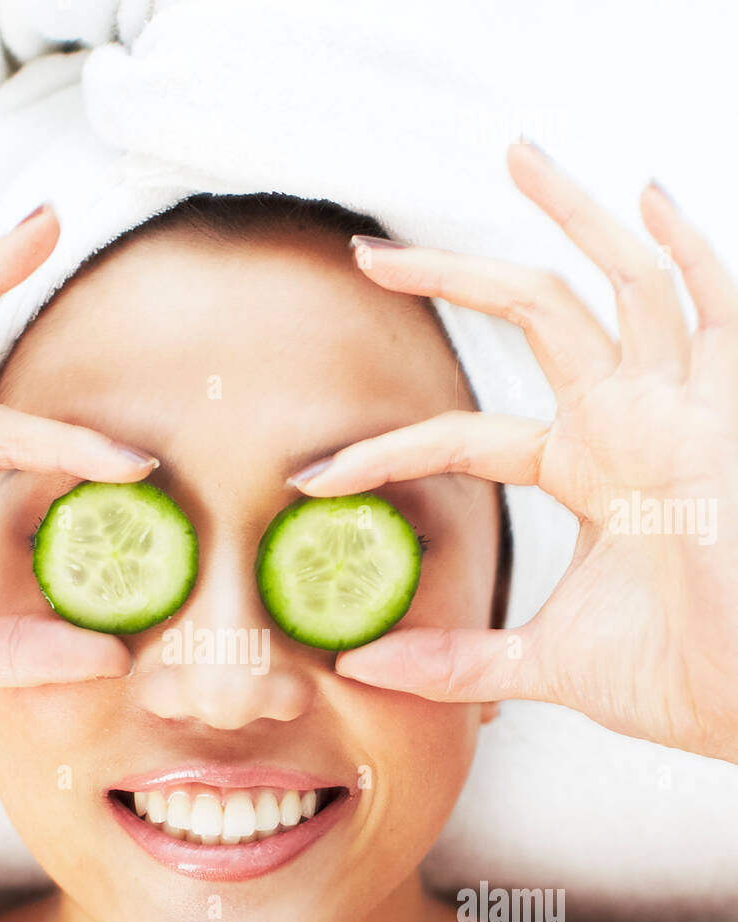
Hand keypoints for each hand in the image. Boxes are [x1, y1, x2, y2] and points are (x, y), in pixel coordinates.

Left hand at [292, 140, 737, 764]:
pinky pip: (715, 314)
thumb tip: (360, 665)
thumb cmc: (674, 678)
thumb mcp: (541, 662)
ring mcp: (681, 412)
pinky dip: (687, 255)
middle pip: (532, 320)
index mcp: (585, 471)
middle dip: (449, 276)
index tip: (314, 476)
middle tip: (367, 254)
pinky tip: (648, 197)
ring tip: (515, 155)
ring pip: (620, 285)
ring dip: (572, 215)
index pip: (466, 436)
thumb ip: (456, 661)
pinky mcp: (725, 421)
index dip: (389, 449)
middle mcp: (629, 423)